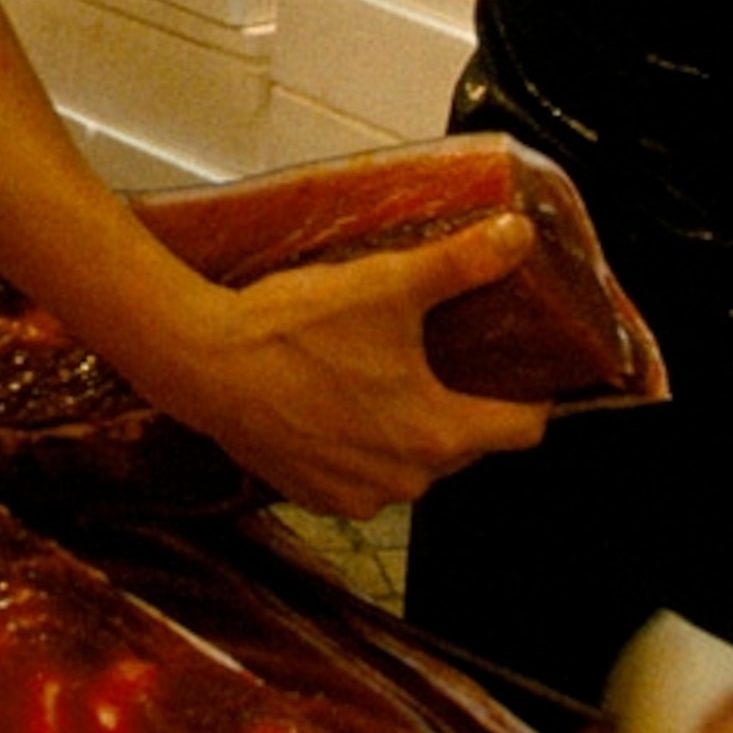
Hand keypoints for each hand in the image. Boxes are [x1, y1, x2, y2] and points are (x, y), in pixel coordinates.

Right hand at [127, 213, 551, 518]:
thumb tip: (517, 236)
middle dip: (457, 402)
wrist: (202, 364)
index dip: (530, 396)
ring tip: (375, 371)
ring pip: (409, 460)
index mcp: (437, 434)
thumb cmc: (292, 329)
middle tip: (434, 352)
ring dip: (404, 425)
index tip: (520, 367)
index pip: (521, 430)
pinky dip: (357, 444)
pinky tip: (332, 400)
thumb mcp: (387, 283)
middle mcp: (406, 480)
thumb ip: (461, 263)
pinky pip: (360, 474)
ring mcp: (357, 494)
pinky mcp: (314, 496)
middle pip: (464, 443)